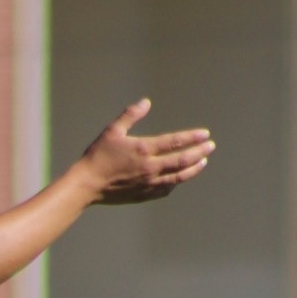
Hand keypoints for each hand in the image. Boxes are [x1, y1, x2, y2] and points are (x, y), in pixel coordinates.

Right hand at [79, 99, 214, 203]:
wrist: (86, 185)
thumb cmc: (97, 156)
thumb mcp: (112, 131)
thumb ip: (130, 115)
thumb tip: (146, 102)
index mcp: (143, 149)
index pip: (175, 142)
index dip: (192, 137)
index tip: (204, 134)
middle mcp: (149, 167)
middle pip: (182, 160)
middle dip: (199, 152)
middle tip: (210, 147)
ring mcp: (147, 183)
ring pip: (177, 177)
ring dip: (192, 170)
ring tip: (202, 163)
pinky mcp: (142, 195)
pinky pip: (165, 190)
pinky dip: (175, 183)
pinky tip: (179, 178)